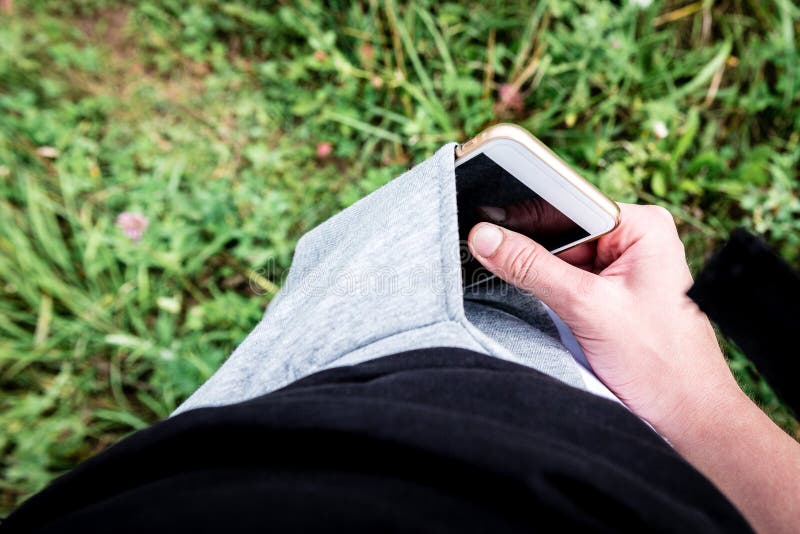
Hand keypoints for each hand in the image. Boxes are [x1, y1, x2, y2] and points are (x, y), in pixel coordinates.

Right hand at [467, 202, 742, 438]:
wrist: (686, 416)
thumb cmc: (660, 363)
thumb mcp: (585, 307)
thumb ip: (531, 268)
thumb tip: (484, 237)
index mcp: (642, 225)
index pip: (567, 204)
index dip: (523, 215)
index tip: (482, 224)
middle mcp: (634, 239)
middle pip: (560, 231)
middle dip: (529, 249)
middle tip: (489, 258)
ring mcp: (623, 266)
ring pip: (560, 258)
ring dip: (538, 274)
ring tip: (523, 289)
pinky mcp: (611, 292)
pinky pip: (568, 280)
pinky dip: (548, 292)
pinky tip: (540, 304)